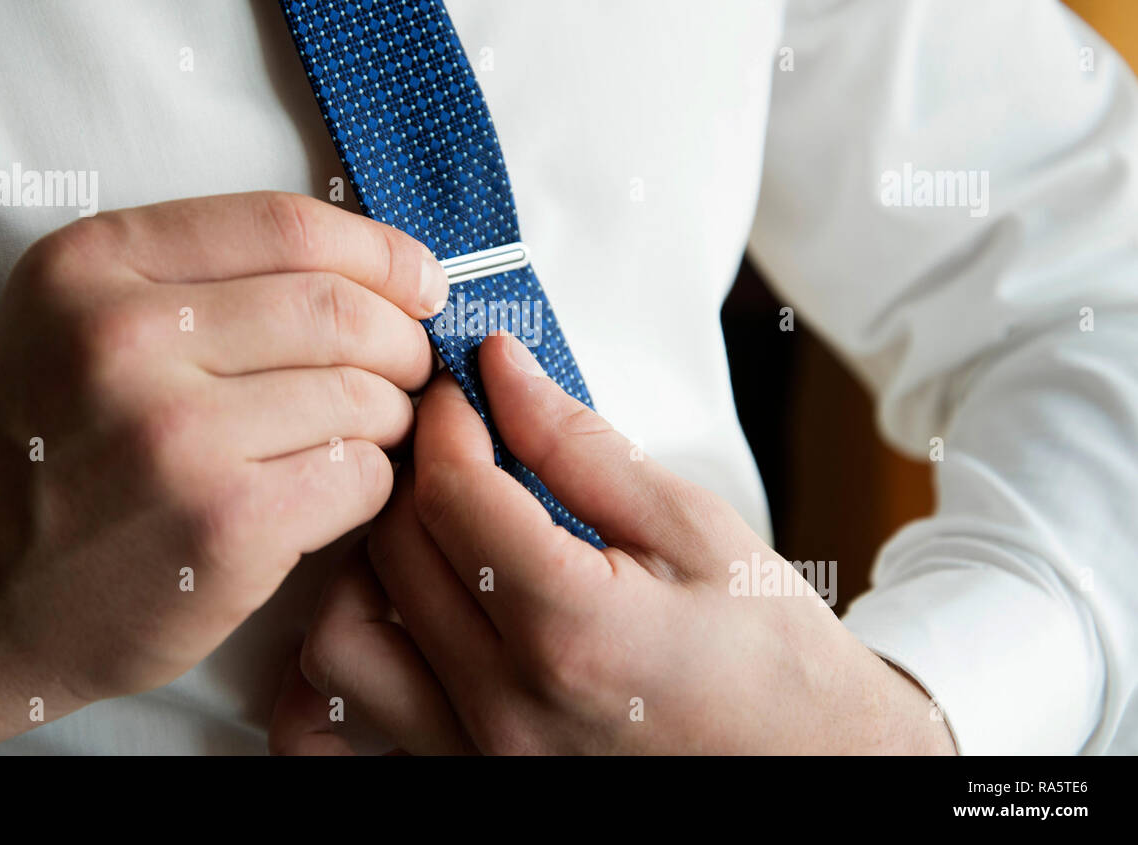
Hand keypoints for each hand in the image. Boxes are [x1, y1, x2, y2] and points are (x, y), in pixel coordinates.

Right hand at [0, 191, 447, 753]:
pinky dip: (371, 481)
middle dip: (400, 340)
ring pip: (363, 395)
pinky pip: (360, 476)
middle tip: (406, 368)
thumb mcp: (79, 318)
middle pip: (340, 310)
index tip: (420, 280)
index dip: (380, 251)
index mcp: (94, 265)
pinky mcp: (222, 525)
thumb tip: (380, 271)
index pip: (289, 223)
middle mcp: (129, 338)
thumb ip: (201, 274)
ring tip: (366, 432)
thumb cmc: (45, 449)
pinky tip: (334, 491)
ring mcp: (177, 435)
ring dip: (390, 415)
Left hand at [273, 333, 955, 754]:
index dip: (445, 420)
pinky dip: (358, 651)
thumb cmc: (770, 660)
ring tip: (430, 527)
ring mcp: (476, 759)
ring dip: (369, 561)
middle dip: (411, 470)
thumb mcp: (693, 528)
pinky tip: (408, 611)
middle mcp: (506, 709)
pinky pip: (355, 719)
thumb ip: (580, 445)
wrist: (809, 768)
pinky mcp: (464, 781)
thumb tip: (502, 370)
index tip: (459, 390)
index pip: (451, 493)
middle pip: (391, 551)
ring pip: (343, 638)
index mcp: (572, 631)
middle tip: (453, 439)